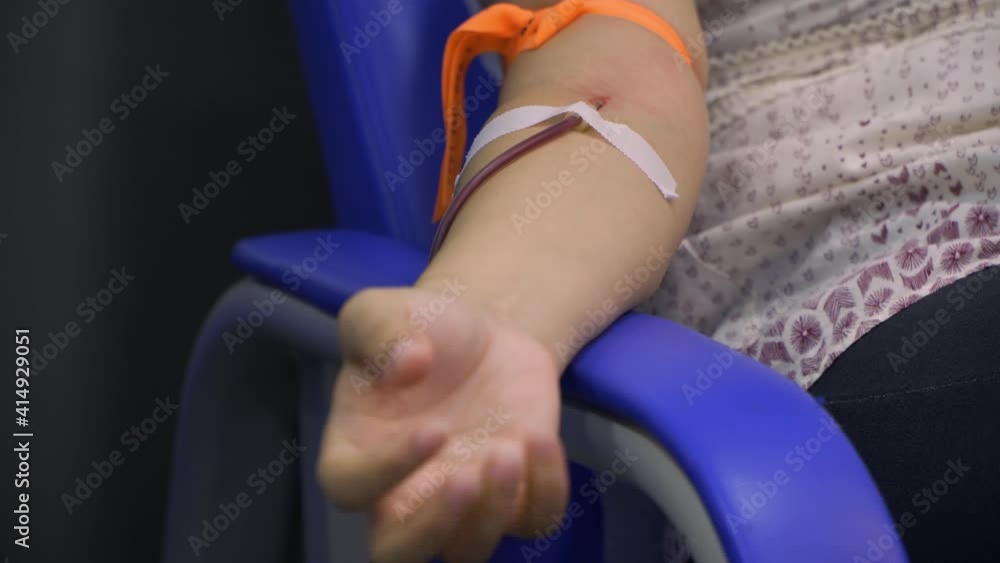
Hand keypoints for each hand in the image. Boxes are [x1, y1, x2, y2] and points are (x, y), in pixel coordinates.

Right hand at [317, 286, 568, 562]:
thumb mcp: (383, 310)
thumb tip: (407, 364)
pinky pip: (532, 522)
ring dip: (492, 512)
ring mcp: (462, 500)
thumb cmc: (420, 328)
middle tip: (465, 477)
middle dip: (431, 530)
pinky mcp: (515, 493)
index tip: (432, 428)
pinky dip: (545, 492)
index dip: (386, 470)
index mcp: (356, 450)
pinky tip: (543, 438)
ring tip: (510, 446)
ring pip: (467, 552)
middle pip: (397, 554)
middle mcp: (403, 491)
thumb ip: (380, 331)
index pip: (350, 487)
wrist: (484, 333)